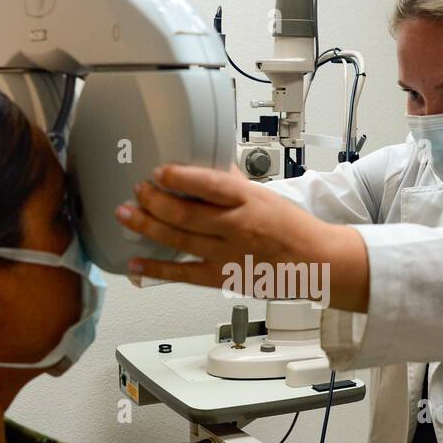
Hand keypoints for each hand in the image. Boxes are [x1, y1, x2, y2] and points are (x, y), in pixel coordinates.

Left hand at [114, 163, 369, 311]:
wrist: (316, 262)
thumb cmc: (292, 228)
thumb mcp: (265, 194)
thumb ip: (233, 182)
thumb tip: (206, 164)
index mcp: (249, 200)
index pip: (210, 184)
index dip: (180, 177)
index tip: (159, 171)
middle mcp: (238, 226)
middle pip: (187, 213)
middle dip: (154, 201)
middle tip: (137, 191)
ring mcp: (229, 254)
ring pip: (180, 240)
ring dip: (148, 226)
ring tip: (126, 215)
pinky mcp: (224, 278)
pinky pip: (184, 274)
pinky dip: (157, 269)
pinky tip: (137, 263)